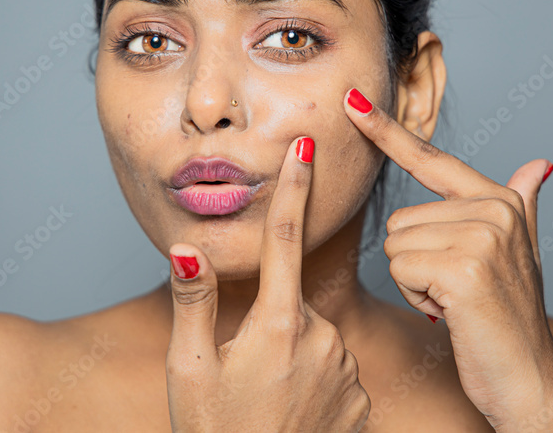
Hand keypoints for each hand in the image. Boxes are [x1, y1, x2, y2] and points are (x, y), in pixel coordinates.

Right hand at [164, 136, 370, 432]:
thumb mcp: (190, 372)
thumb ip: (195, 303)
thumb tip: (189, 247)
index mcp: (277, 324)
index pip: (284, 240)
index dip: (293, 189)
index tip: (307, 145)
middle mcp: (322, 338)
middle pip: (291, 300)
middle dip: (267, 321)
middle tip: (241, 373)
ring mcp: (347, 370)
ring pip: (312, 336)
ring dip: (289, 353)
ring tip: (264, 401)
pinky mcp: (363, 399)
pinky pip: (333, 369)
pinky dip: (313, 380)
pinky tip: (291, 413)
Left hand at [343, 87, 552, 431]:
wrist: (529, 380)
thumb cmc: (510, 319)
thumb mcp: (520, 254)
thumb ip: (523, 204)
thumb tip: (540, 163)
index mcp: (501, 200)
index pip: (431, 159)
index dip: (387, 131)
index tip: (351, 101)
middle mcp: (496, 209)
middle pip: (400, 219)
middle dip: (415, 261)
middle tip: (453, 290)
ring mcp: (483, 236)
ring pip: (396, 243)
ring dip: (414, 281)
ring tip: (453, 300)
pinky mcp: (465, 268)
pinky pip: (400, 268)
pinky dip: (415, 296)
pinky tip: (449, 312)